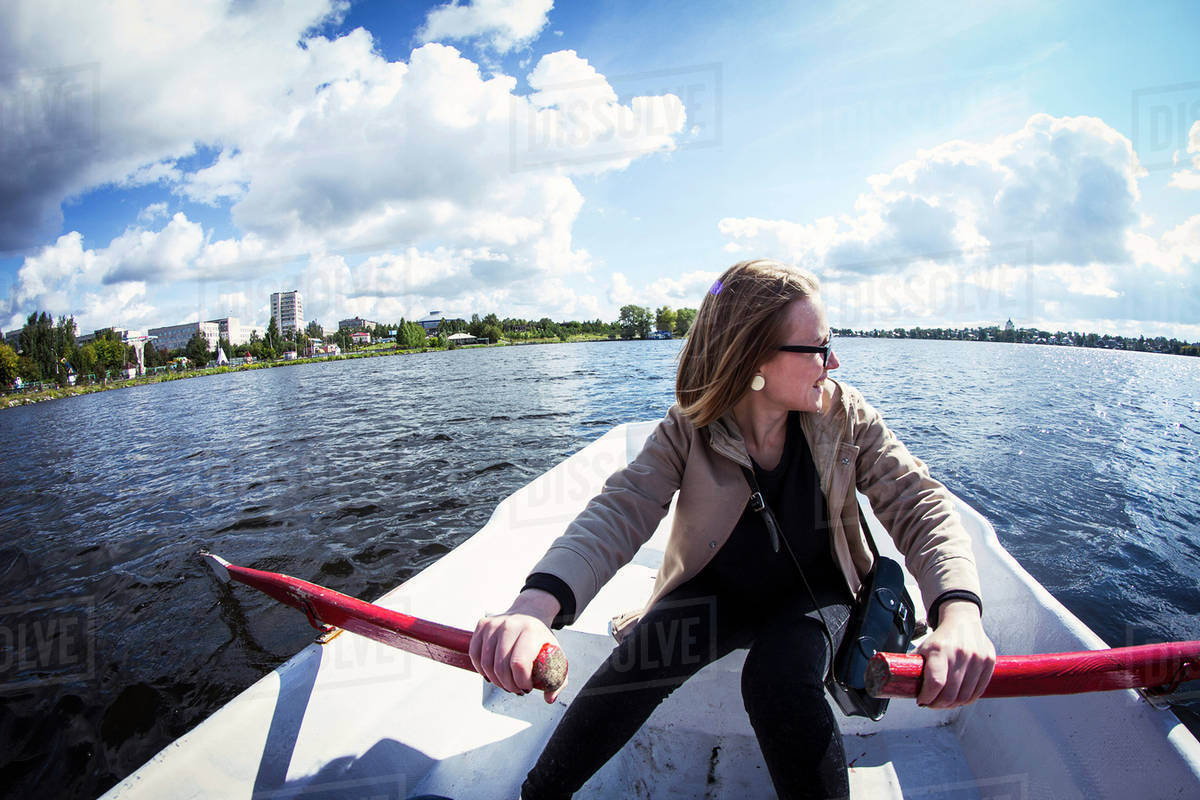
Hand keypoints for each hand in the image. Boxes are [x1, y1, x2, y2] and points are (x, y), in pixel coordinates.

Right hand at [469, 589, 566, 703]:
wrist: (530, 612)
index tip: (527, 687)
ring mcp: (494, 624)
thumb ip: (558, 679)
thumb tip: (549, 698)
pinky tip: (491, 675)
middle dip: (508, 685)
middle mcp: (511, 625)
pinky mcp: (482, 624)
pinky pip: (475, 654)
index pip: (519, 664)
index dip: (521, 682)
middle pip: (501, 666)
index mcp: (531, 631)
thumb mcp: (556, 654)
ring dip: (495, 680)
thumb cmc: (541, 638)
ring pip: (486, 663)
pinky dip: (481, 669)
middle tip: (516, 689)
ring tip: (506, 683)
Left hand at [915, 600, 995, 707]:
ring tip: (944, 703)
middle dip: (938, 705)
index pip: (935, 682)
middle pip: (950, 693)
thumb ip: (914, 666)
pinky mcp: (989, 661)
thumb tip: (902, 686)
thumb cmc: (940, 638)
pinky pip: (979, 690)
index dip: (927, 698)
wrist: (962, 620)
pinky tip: (959, 699)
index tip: (921, 701)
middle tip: (932, 704)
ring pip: (965, 696)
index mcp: (939, 649)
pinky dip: (968, 699)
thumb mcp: (923, 648)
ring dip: (953, 705)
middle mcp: (960, 653)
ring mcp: (977, 657)